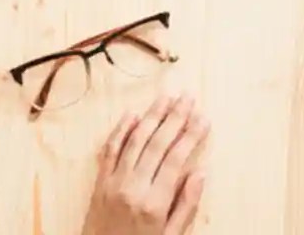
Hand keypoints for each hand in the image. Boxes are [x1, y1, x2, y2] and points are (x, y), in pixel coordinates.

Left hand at [82, 94, 210, 234]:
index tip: (204, 118)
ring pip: (135, 141)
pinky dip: (120, 131)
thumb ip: (186, 206)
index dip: (191, 135)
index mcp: (154, 203)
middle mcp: (133, 188)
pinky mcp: (99, 184)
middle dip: (175, 118)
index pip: (177, 159)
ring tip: (166, 98)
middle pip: (157, 144)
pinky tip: (131, 115)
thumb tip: (200, 173)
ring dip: (152, 116)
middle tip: (188, 98)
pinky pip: (110, 151)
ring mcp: (113, 183)